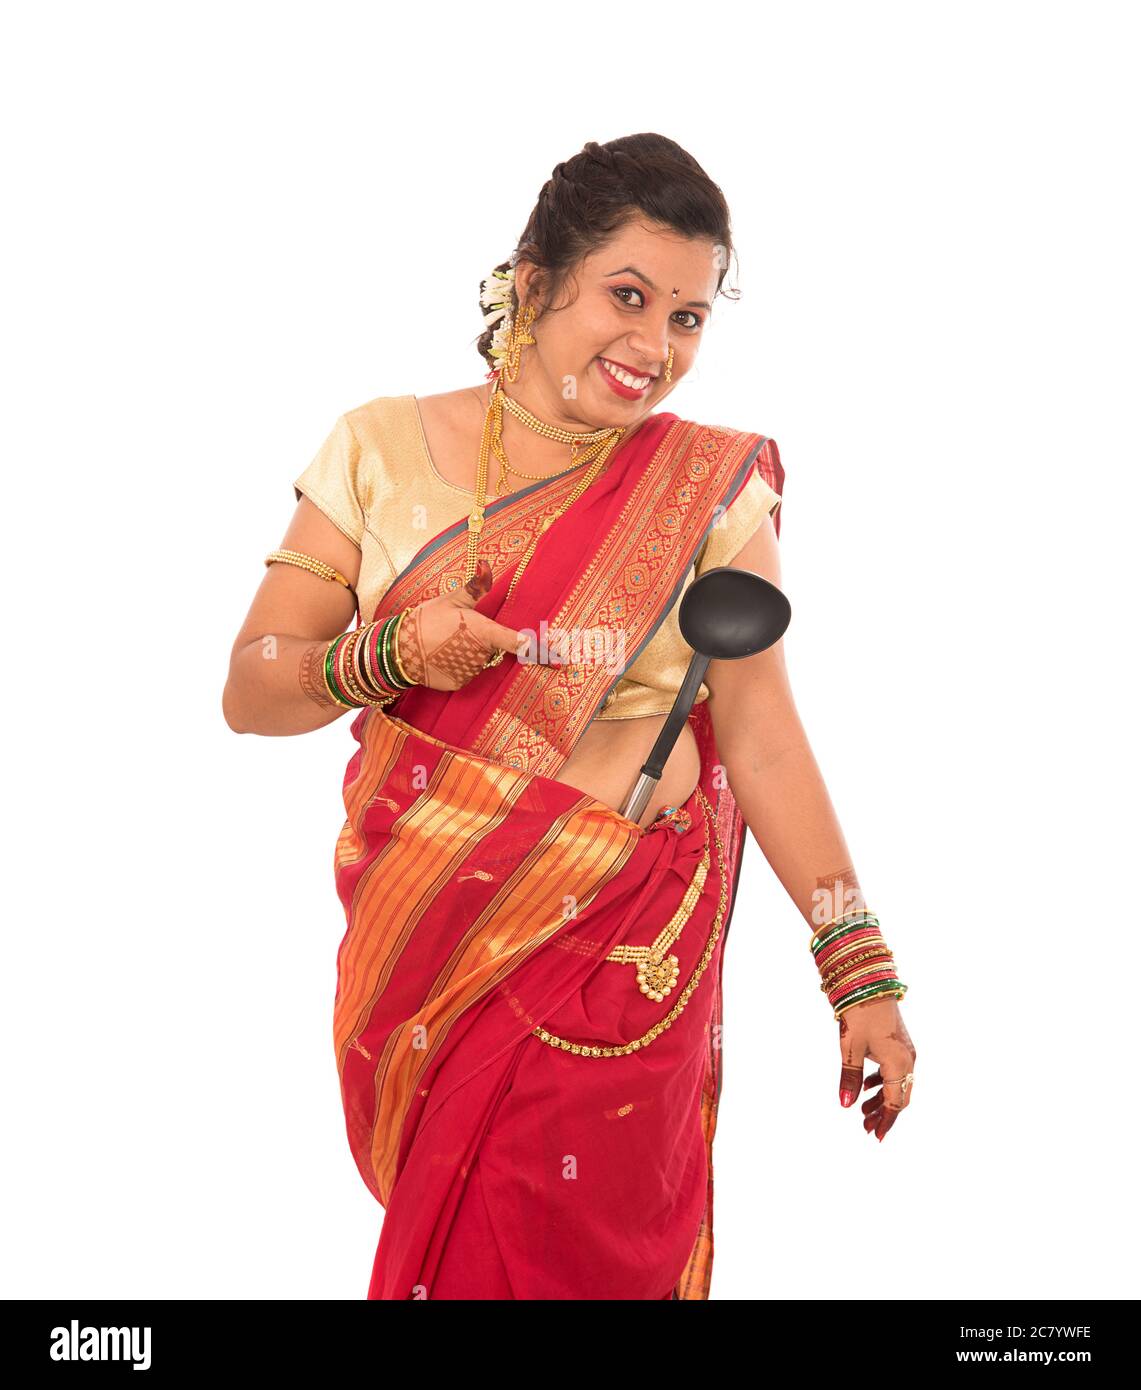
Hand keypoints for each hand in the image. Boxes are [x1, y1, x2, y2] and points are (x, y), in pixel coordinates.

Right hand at [396, 560, 538, 691]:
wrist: (398, 649)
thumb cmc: (427, 619)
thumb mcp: (452, 599)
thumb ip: (476, 585)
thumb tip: (486, 562)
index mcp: (484, 632)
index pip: (520, 642)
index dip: (542, 651)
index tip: (560, 658)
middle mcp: (481, 655)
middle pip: (494, 649)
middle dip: (483, 641)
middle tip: (456, 630)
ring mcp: (470, 672)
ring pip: (479, 662)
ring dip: (468, 653)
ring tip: (445, 642)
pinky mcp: (458, 684)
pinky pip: (465, 674)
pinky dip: (456, 666)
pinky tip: (441, 656)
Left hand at [836, 995, 915, 1141]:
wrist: (869, 981)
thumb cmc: (860, 1013)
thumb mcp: (850, 1048)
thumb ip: (850, 1078)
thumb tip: (846, 1105)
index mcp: (899, 1064)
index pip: (895, 1103)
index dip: (885, 1121)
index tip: (874, 1136)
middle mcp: (908, 1059)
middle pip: (900, 1096)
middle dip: (883, 1113)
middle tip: (865, 1127)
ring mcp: (905, 1050)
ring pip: (897, 1083)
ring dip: (881, 1098)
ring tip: (862, 1110)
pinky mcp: (899, 1042)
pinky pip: (895, 1070)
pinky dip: (882, 1082)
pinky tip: (867, 1086)